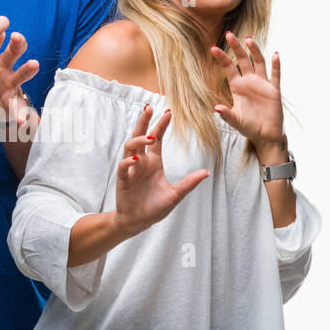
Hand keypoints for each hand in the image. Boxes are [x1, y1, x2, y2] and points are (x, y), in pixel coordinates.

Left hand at [0, 25, 39, 113]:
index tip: (0, 27)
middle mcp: (3, 65)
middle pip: (13, 50)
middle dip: (17, 43)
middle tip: (16, 37)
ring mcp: (12, 81)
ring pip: (24, 71)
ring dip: (28, 68)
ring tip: (32, 65)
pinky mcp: (15, 99)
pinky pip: (20, 107)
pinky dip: (20, 115)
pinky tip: (20, 121)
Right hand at [113, 105, 209, 235]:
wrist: (138, 221)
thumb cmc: (155, 207)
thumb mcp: (175, 194)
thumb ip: (189, 183)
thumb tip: (206, 172)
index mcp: (154, 161)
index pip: (156, 138)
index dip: (161, 124)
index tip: (168, 111)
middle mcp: (141, 161)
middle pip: (140, 135)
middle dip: (144, 122)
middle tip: (149, 108)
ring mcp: (130, 169)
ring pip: (129, 147)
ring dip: (137, 139)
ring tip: (148, 137)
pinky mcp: (123, 179)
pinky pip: (122, 166)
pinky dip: (128, 161)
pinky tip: (135, 159)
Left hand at [208, 31, 283, 148]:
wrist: (265, 135)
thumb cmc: (248, 127)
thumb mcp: (235, 121)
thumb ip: (227, 115)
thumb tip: (216, 109)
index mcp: (237, 87)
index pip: (228, 68)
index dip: (222, 57)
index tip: (213, 47)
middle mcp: (249, 82)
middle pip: (242, 60)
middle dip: (236, 47)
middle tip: (229, 33)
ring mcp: (262, 84)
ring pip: (258, 62)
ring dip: (254, 51)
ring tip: (249, 39)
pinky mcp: (274, 90)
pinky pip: (275, 75)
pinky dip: (276, 65)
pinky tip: (275, 54)